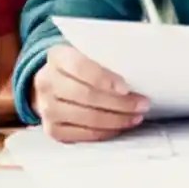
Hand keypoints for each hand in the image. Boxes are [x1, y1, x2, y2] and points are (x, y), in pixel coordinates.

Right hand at [32, 45, 148, 142]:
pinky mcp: (52, 129)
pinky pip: (81, 135)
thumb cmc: (81, 67)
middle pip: (86, 95)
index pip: (80, 67)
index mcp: (58, 57)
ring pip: (85, 117)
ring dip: (116, 119)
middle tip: (142, 104)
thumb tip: (139, 69)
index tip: (126, 88)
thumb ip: (107, 57)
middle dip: (119, 103)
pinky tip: (119, 127)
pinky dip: (104, 132)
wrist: (54, 83)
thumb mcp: (90, 52)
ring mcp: (47, 108)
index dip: (104, 79)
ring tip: (136, 117)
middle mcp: (47, 82)